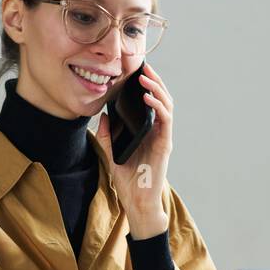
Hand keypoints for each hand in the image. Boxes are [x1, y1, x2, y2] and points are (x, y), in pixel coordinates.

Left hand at [96, 60, 173, 239]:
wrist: (137, 202)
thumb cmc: (127, 181)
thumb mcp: (111, 154)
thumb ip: (107, 136)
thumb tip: (103, 116)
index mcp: (148, 132)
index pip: (151, 103)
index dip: (147, 86)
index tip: (137, 71)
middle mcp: (158, 132)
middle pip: (162, 99)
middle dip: (154, 81)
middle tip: (144, 66)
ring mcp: (163, 138)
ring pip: (167, 106)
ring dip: (157, 89)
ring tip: (145, 78)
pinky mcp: (164, 145)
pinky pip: (165, 120)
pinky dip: (158, 107)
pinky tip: (147, 98)